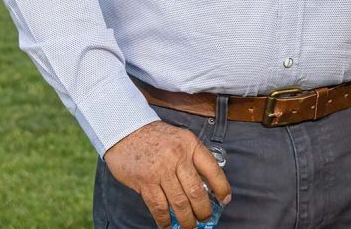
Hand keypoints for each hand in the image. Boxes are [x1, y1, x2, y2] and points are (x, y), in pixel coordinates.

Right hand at [103, 120, 230, 228]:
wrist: (126, 131)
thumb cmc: (155, 137)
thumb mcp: (181, 139)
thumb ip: (192, 158)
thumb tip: (205, 184)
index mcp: (190, 145)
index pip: (213, 169)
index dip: (221, 187)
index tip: (225, 199)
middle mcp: (178, 157)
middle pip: (196, 191)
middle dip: (203, 210)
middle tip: (204, 218)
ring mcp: (161, 170)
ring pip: (179, 202)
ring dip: (186, 218)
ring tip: (189, 226)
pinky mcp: (145, 181)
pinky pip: (158, 206)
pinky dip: (164, 219)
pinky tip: (168, 224)